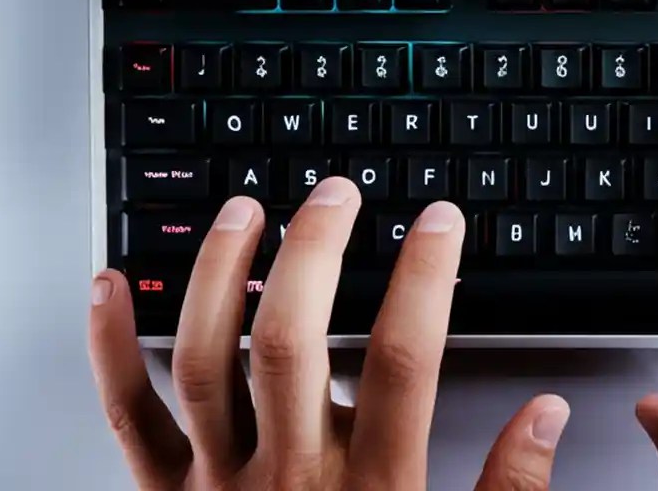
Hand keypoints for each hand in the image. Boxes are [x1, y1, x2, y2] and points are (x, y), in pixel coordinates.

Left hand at [89, 178, 569, 489]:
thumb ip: (507, 489)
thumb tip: (546, 417)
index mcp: (372, 488)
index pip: (404, 362)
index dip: (424, 279)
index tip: (438, 223)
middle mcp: (290, 477)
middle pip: (291, 343)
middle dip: (314, 252)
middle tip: (336, 195)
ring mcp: (220, 484)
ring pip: (206, 360)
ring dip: (223, 275)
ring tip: (245, 211)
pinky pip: (129, 414)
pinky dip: (111, 346)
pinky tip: (112, 286)